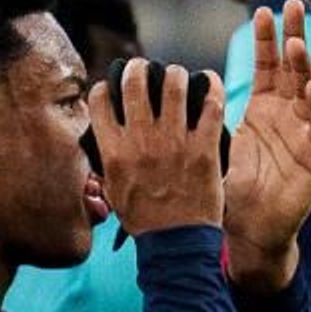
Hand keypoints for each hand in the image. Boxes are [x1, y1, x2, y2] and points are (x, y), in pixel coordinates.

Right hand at [87, 58, 224, 234]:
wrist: (175, 243)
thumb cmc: (144, 220)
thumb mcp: (113, 190)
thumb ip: (108, 160)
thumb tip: (103, 138)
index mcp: (114, 152)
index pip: (100, 101)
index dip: (104, 88)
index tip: (111, 89)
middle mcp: (141, 141)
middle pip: (135, 82)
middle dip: (139, 68)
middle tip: (145, 69)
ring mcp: (174, 143)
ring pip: (174, 84)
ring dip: (175, 74)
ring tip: (178, 77)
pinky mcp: (203, 148)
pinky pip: (210, 104)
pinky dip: (211, 87)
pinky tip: (209, 82)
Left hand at [223, 0, 310, 290]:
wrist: (250, 230)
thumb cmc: (231, 190)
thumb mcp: (215, 145)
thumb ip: (203, 117)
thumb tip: (172, 91)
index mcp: (263, 109)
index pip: (267, 65)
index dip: (266, 40)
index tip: (261, 14)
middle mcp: (287, 115)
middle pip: (292, 67)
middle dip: (293, 35)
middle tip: (292, 4)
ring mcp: (304, 132)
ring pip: (307, 90)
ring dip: (303, 65)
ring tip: (296, 43)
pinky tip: (310, 85)